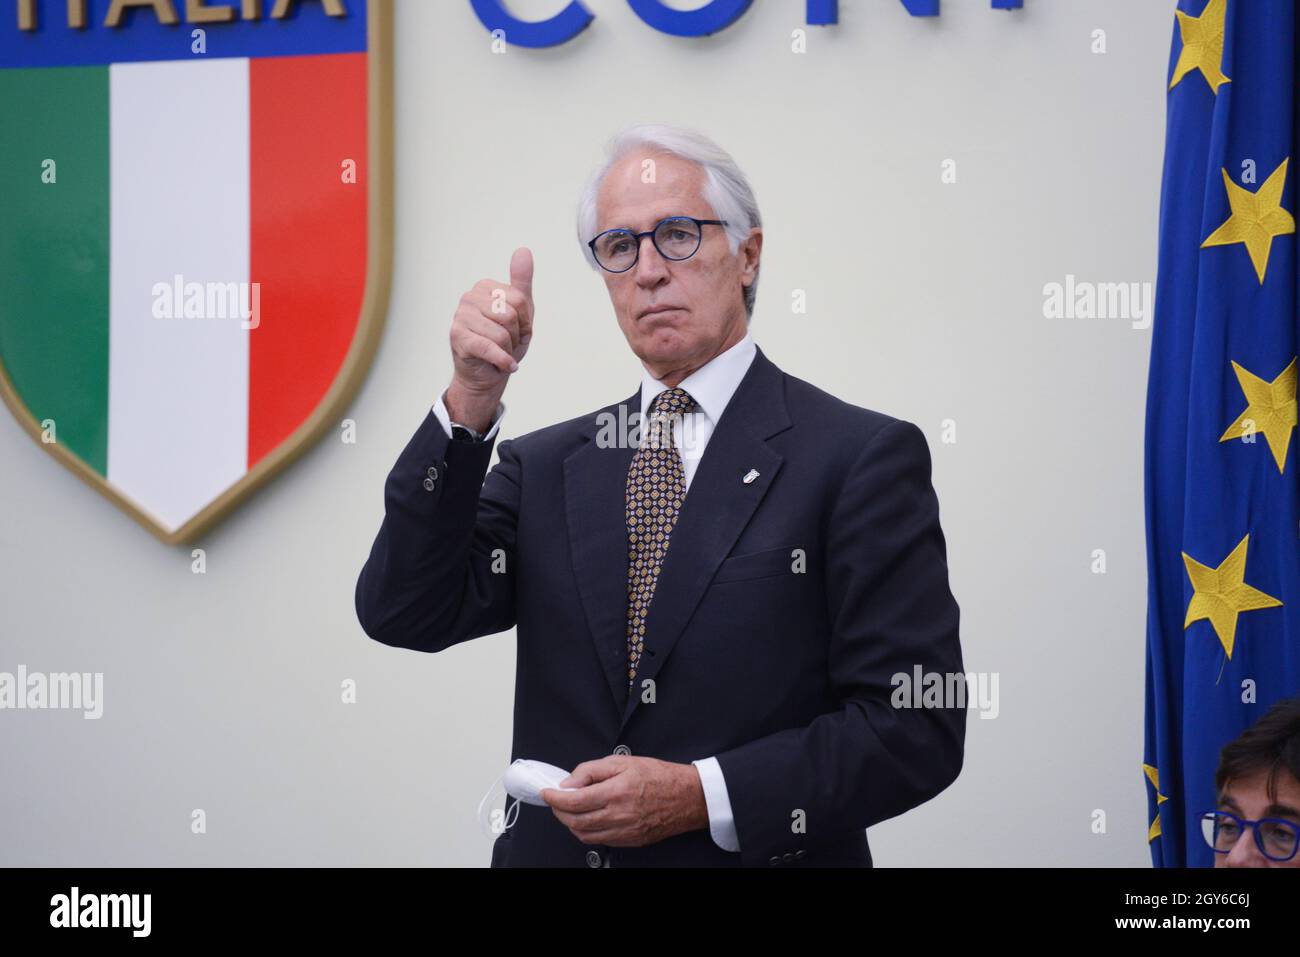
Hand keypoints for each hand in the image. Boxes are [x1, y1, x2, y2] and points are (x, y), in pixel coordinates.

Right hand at [445, 247, 534, 429]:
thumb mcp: (520, 312)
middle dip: (516, 336)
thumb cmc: (503, 342)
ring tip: (499, 352)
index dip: (525, 322)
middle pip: (510, 315)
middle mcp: (469, 297)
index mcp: (485, 287)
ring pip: (501, 334)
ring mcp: (460, 316)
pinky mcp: (457, 337)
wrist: (487, 374)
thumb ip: (522, 282)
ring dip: (508, 350)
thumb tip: (523, 250)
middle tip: (506, 344)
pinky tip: (505, 366)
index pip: (520, 300)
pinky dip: (503, 361)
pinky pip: (490, 347)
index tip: (516, 330)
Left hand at [541, 756, 709, 847]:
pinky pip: (599, 841)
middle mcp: (619, 815)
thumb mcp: (623, 761)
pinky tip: (586, 820)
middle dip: (558, 812)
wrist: (687, 797)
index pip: (574, 801)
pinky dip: (586, 832)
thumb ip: (591, 770)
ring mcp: (624, 831)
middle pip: (575, 821)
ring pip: (584, 835)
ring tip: (569, 810)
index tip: (547, 792)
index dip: (554, 798)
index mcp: (616, 792)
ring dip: (570, 824)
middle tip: (555, 801)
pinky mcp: (630, 840)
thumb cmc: (659, 776)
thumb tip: (569, 782)